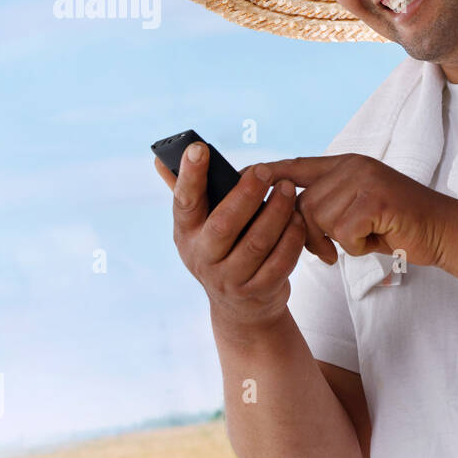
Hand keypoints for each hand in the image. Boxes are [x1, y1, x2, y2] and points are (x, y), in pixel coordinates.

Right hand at [153, 143, 306, 327]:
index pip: (184, 202)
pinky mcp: (258, 291)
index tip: (200, 148)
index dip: (191, 175)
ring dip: (277, 212)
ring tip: (289, 189)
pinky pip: (280, 261)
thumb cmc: (221, 252)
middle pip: (224, 223)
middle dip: (247, 194)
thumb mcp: (199, 229)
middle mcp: (203, 258)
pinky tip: (298, 219)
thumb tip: (160, 159)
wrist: (241, 309)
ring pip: (257, 242)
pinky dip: (292, 237)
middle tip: (265, 170)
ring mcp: (230, 279)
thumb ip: (187, 193)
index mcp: (187, 234)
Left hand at [251, 154, 457, 271]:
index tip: (244, 176)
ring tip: (365, 240)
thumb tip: (294, 218)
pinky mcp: (375, 200)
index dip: (270, 173)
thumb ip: (331, 205)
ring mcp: (365, 180)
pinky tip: (378, 240)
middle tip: (327, 253)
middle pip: (302, 203)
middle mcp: (354, 166)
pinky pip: (343, 232)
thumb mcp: (361, 208)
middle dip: (309, 234)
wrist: (447, 232)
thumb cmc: (404, 226)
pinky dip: (357, 246)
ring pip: (321, 219)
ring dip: (338, 241)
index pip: (297, 165)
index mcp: (348, 165)